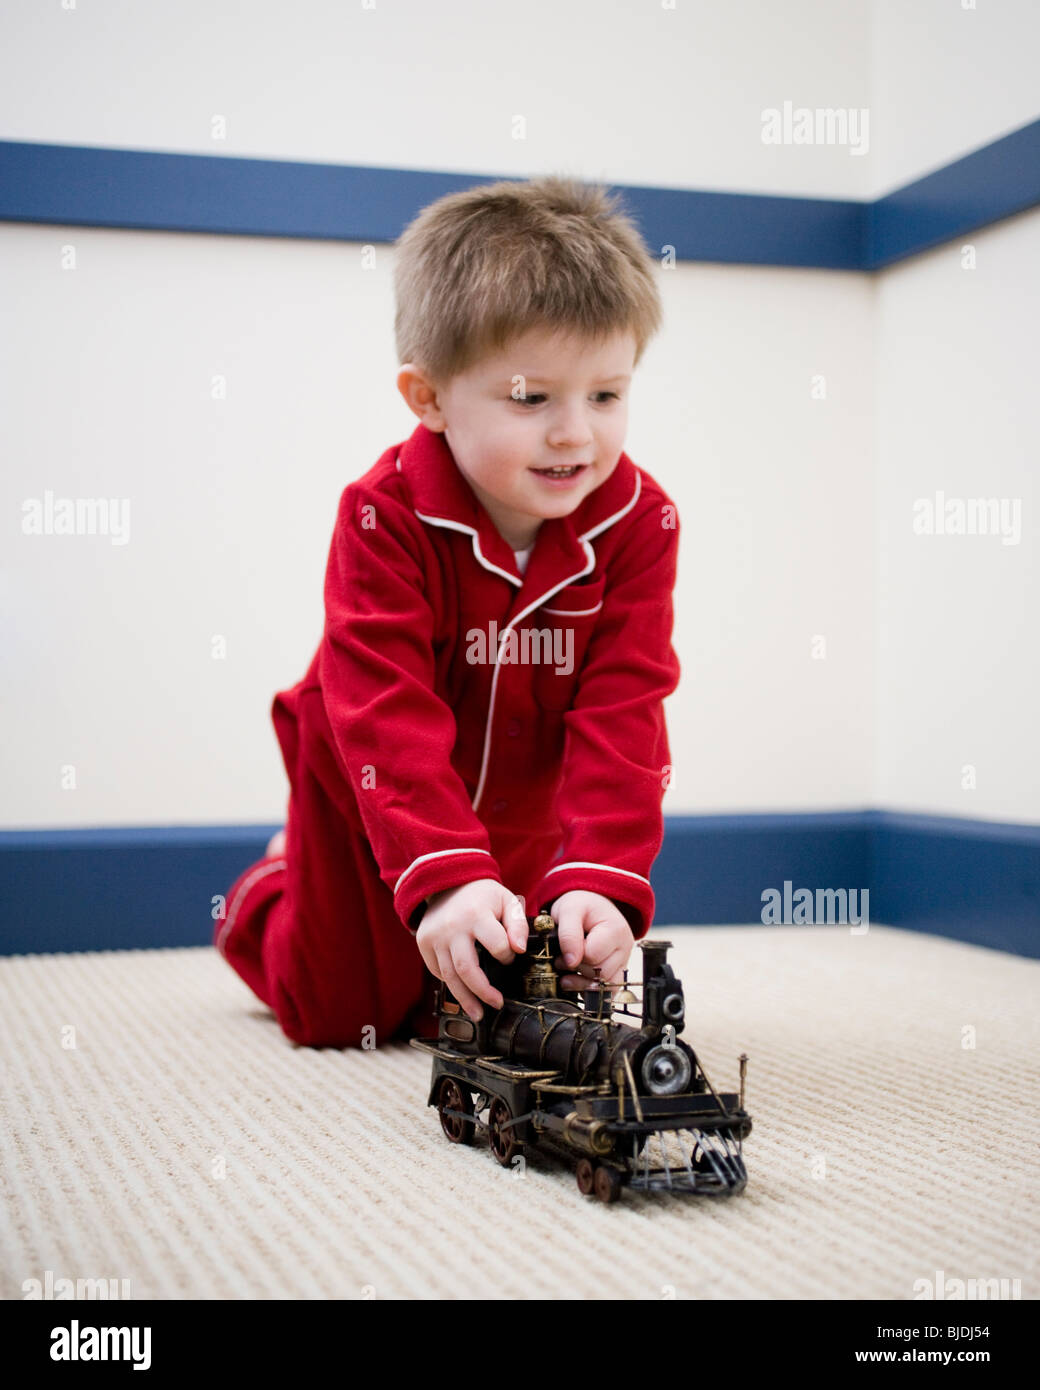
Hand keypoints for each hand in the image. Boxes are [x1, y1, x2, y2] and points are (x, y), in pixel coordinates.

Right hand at [415, 879, 527, 1022]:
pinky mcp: (424, 943)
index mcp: (476, 914)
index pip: (497, 946)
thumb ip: (518, 924)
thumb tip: (519, 950)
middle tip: (497, 1005)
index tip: (510, 956)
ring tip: (478, 1013)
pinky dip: (450, 983)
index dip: (507, 955)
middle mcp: (452, 927)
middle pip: (467, 968)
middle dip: (483, 992)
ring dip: (464, 998)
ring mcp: (434, 936)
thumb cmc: (482, 895)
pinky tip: (462, 991)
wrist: (447, 881)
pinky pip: (437, 970)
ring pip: (449, 975)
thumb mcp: (506, 900)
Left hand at [550, 891, 633, 992]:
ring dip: (582, 982)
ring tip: (568, 970)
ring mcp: (624, 960)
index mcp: (616, 929)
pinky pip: (609, 991)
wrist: (591, 904)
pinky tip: (578, 979)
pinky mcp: (619, 971)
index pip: (592, 955)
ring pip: (605, 985)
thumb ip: (568, 934)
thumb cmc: (581, 906)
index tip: (562, 950)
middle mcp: (625, 947)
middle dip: (577, 969)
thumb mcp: (568, 910)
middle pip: (600, 973)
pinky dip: (591, 989)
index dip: (573, 956)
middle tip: (562, 959)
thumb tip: (571, 962)